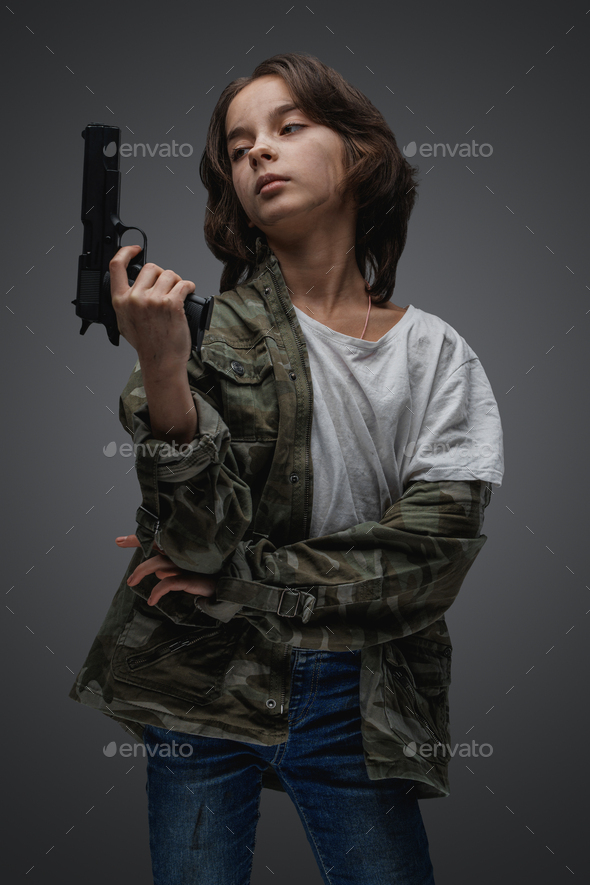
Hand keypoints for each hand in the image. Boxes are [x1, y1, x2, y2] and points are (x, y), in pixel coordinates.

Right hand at [109, 245, 194, 369]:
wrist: (161, 361)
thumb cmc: (146, 344)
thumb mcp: (124, 322)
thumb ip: (125, 303)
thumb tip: (131, 287)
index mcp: (120, 301)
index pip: (116, 266)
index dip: (126, 252)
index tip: (135, 249)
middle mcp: (135, 298)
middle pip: (151, 268)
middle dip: (162, 275)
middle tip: (167, 287)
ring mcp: (153, 301)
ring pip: (170, 275)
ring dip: (177, 282)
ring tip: (177, 294)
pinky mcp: (172, 304)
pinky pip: (184, 284)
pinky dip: (189, 287)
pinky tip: (188, 293)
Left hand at [115, 534, 216, 606]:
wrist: (229, 586)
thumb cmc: (209, 578)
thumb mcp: (187, 573)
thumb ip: (171, 572)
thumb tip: (158, 575)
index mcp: (180, 550)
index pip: (156, 540)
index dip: (138, 539)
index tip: (119, 540)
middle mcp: (182, 553)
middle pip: (154, 550)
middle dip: (136, 556)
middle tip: (125, 571)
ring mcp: (186, 564)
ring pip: (157, 564)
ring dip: (141, 572)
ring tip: (132, 583)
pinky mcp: (191, 577)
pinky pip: (168, 582)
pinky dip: (158, 591)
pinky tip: (152, 600)